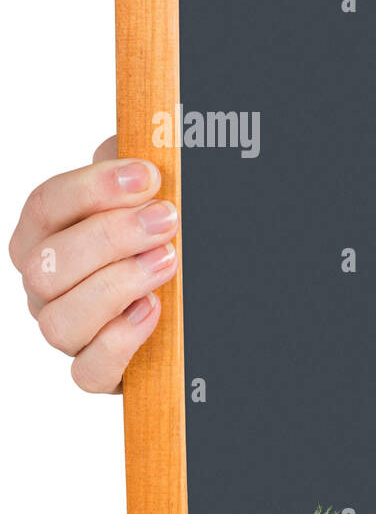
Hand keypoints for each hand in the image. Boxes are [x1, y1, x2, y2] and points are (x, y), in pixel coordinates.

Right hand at [9, 136, 178, 392]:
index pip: (46, 205)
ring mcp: (67, 331)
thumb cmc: (164, 239)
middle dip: (110, 237)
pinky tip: (154, 311)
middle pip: (48, 263)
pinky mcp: (97, 372)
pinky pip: (87, 371)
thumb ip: (140, 169)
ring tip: (168, 262)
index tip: (148, 175)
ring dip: (116, 286)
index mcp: (48, 234)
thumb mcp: (154, 198)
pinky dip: (119, 341)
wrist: (191, 307)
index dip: (93, 189)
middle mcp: (45, 285)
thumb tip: (146, 141)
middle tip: (166, 219)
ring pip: (61, 319)